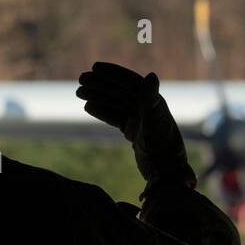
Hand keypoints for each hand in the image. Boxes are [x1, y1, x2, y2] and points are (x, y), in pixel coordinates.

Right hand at [76, 62, 194, 190]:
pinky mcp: (135, 132)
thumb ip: (151, 100)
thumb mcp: (154, 124)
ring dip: (98, 96)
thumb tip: (151, 75)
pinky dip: (102, 112)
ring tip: (79, 92)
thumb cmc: (163, 151)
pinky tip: (88, 107)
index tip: (94, 67)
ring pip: (116, 104)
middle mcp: (148, 109)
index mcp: (154, 103)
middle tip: (80, 80)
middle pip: (121, 91)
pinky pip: (116, 117)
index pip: (131, 82)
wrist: (166, 176)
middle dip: (101, 84)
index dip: (114, 73)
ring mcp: (141, 121)